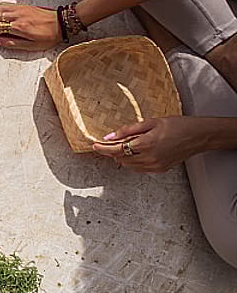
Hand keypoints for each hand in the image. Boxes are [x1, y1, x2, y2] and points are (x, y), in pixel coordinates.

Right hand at [0, 2, 59, 49]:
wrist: (61, 24)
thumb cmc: (48, 36)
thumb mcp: (30, 46)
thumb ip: (11, 43)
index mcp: (19, 27)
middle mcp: (17, 16)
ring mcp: (19, 9)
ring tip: (2, 24)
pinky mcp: (23, 6)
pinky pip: (5, 3)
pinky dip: (2, 9)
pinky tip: (7, 17)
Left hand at [92, 116, 206, 171]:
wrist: (198, 136)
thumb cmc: (177, 125)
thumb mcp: (151, 122)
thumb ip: (128, 130)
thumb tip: (109, 136)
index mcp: (145, 145)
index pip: (116, 150)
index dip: (103, 148)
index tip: (94, 145)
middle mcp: (149, 158)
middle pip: (120, 159)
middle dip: (113, 151)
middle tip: (111, 142)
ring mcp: (155, 166)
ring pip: (129, 165)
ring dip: (123, 157)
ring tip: (127, 145)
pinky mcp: (160, 169)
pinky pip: (139, 168)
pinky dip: (133, 161)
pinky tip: (137, 152)